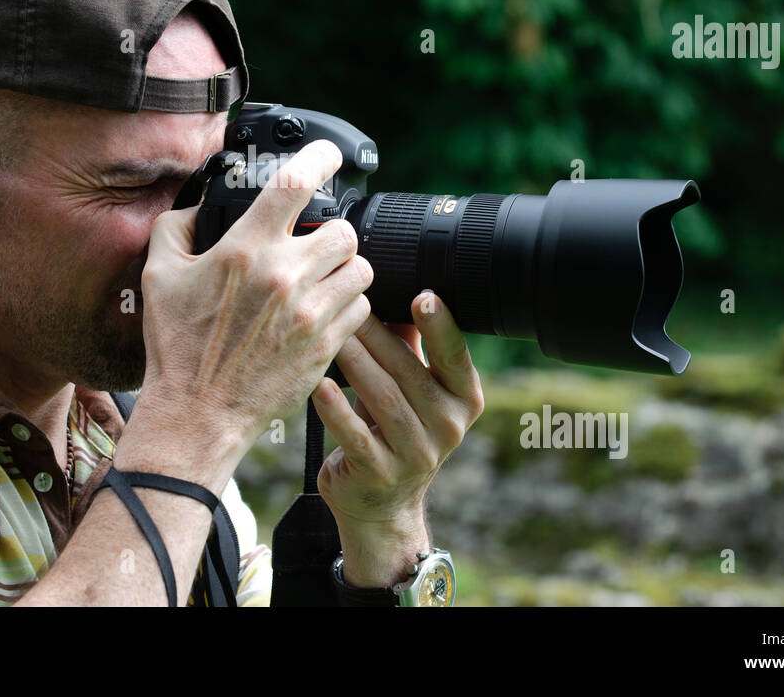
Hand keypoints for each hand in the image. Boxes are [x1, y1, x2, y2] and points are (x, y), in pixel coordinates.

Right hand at [137, 139, 373, 456]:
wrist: (196, 415)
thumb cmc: (177, 348)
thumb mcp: (158, 276)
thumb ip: (177, 227)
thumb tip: (199, 206)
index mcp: (244, 250)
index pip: (294, 183)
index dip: (320, 156)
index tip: (329, 153)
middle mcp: (283, 276)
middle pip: (344, 229)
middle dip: (333, 232)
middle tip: (316, 244)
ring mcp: (310, 313)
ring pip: (360, 269)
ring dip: (344, 269)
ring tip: (323, 280)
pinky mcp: (325, 346)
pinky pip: (361, 310)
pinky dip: (349, 306)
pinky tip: (324, 312)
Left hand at [312, 290, 482, 559]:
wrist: (380, 502)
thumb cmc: (394, 427)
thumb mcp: (413, 385)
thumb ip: (411, 341)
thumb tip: (400, 280)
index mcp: (465, 398)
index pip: (455, 356)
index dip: (441, 326)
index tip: (423, 295)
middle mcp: (449, 426)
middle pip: (408, 370)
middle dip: (376, 334)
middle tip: (346, 302)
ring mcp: (417, 454)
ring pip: (381, 397)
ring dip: (353, 361)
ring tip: (329, 332)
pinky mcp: (380, 473)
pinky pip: (356, 435)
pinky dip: (336, 409)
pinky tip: (318, 385)